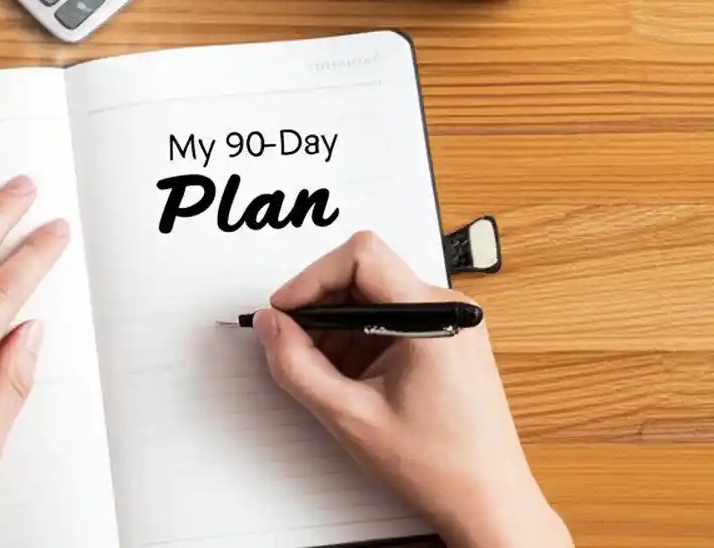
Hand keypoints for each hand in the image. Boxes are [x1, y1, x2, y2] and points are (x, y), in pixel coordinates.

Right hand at [254, 231, 571, 547]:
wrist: (488, 502)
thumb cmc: (442, 468)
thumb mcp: (351, 417)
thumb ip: (297, 366)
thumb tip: (271, 326)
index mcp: (434, 317)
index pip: (361, 257)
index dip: (311, 278)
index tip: (286, 310)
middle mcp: (448, 309)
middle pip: (364, 273)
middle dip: (320, 306)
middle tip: (295, 344)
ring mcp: (450, 323)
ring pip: (372, 296)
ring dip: (337, 327)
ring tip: (327, 374)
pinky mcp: (445, 338)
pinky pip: (389, 317)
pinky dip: (358, 340)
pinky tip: (351, 378)